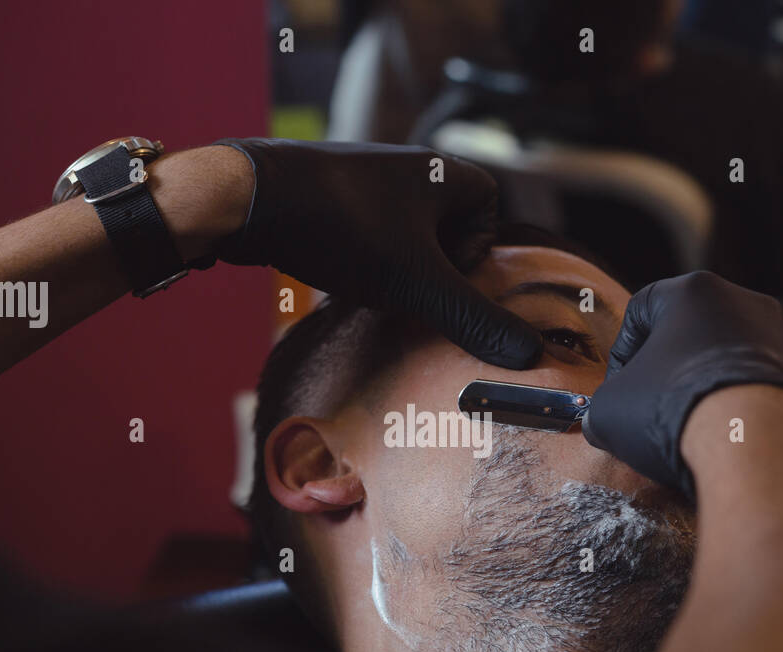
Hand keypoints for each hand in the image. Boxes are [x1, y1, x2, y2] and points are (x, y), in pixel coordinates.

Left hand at [210, 138, 541, 368]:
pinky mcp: (326, 195)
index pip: (488, 203)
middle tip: (415, 296)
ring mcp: (363, 179)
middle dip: (435, 265)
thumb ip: (473, 319)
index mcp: (440, 172)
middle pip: (444, 223)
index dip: (478, 247)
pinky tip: (340, 281)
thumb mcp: (419, 284)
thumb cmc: (345, 231)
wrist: (252, 199)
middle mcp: (404, 166)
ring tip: (377, 291)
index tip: (450, 277)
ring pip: (402, 232)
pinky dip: (361, 259)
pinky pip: (363, 231)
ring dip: (397, 266)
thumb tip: (531, 354)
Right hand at [581, 271, 782, 499]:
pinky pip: (773, 391)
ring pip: (737, 361)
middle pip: (695, 334)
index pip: (643, 309)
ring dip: (715, 391)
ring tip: (701, 435)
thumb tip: (606, 422)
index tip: (621, 388)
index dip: (623, 352)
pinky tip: (739, 444)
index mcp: (692, 293)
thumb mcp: (610, 412)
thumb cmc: (678, 411)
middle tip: (659, 413)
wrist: (761, 444)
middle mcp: (746, 302)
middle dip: (674, 373)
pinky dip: (754, 413)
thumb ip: (603, 407)